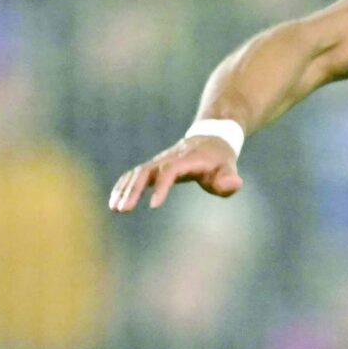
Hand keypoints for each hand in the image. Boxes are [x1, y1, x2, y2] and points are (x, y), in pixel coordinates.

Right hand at [108, 133, 241, 211]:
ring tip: (115, 208)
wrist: (211, 139)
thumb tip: (233, 184)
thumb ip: (229, 179)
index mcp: (186, 160)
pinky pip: (134, 175)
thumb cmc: (220, 159)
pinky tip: (115, 202)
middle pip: (145, 172)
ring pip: (136, 173)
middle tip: (122, 209)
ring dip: (124, 190)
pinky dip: (123, 186)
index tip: (154, 206)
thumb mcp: (229, 168)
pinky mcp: (153, 167)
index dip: (161, 187)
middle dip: (132, 190)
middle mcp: (167, 159)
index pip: (169, 172)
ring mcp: (158, 162)